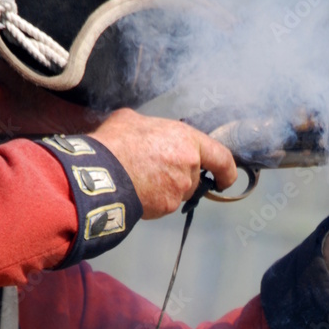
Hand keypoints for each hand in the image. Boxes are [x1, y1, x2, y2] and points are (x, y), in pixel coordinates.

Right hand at [89, 108, 236, 218]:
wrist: (101, 174)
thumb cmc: (117, 143)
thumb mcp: (133, 120)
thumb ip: (152, 128)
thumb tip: (148, 131)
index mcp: (187, 142)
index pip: (221, 158)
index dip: (226, 170)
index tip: (224, 178)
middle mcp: (189, 168)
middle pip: (194, 177)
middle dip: (180, 176)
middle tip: (156, 169)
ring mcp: (178, 190)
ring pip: (179, 192)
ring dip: (166, 187)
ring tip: (142, 177)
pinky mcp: (165, 208)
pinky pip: (164, 204)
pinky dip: (154, 199)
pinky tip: (137, 190)